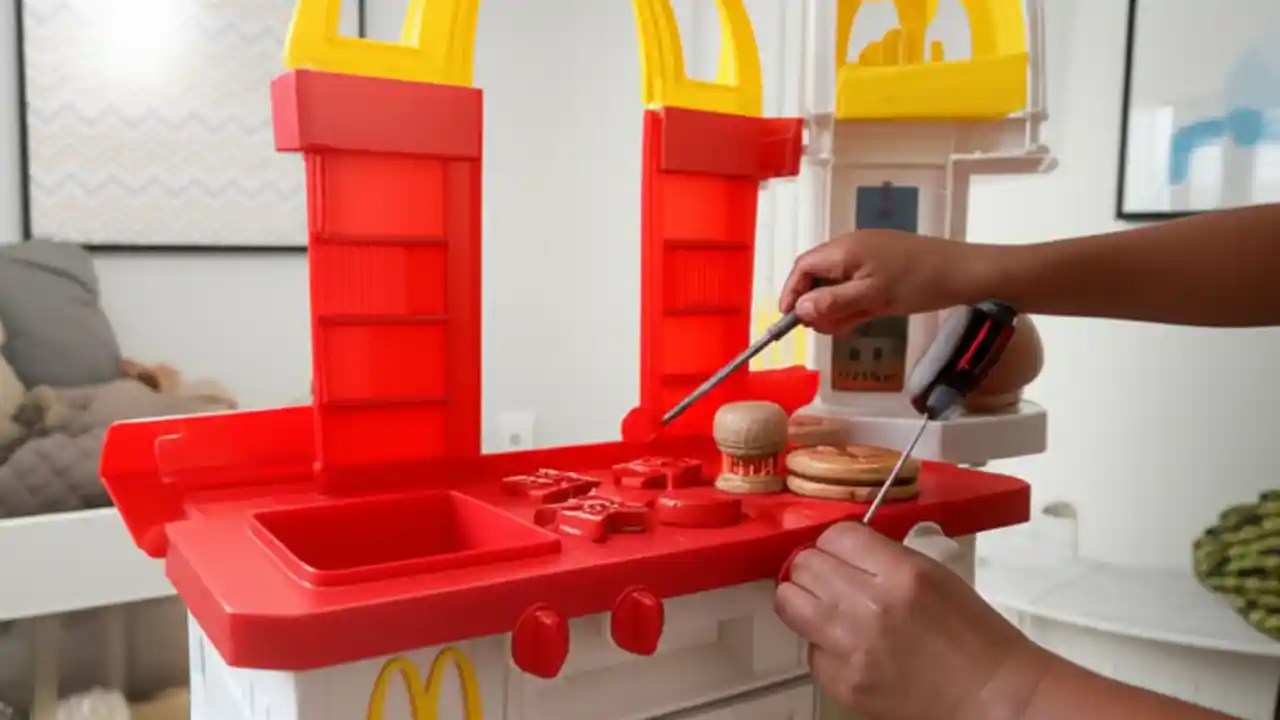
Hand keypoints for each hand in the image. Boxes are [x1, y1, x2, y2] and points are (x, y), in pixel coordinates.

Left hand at [775, 522, 1051, 718]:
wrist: (990, 694)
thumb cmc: (972, 636)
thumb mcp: (935, 574)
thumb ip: (885, 557)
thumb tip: (842, 547)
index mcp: (901, 573)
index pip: (836, 535)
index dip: (836, 542)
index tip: (840, 551)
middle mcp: (870, 607)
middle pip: (805, 564)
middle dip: (814, 567)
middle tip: (827, 577)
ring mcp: (852, 647)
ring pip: (789, 602)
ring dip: (803, 600)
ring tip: (824, 607)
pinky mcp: (843, 683)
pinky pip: (809, 651)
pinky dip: (822, 647)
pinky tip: (848, 648)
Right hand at [778, 230, 995, 334]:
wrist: (967, 272)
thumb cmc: (920, 282)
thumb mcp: (873, 297)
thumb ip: (833, 303)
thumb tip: (800, 310)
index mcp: (845, 249)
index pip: (803, 267)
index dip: (791, 293)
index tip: (790, 320)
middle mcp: (853, 247)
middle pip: (818, 275)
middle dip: (817, 304)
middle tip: (826, 328)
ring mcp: (870, 255)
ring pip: (838, 282)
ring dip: (837, 306)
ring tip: (849, 325)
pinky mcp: (885, 265)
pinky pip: (858, 283)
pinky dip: (855, 302)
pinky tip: (865, 316)